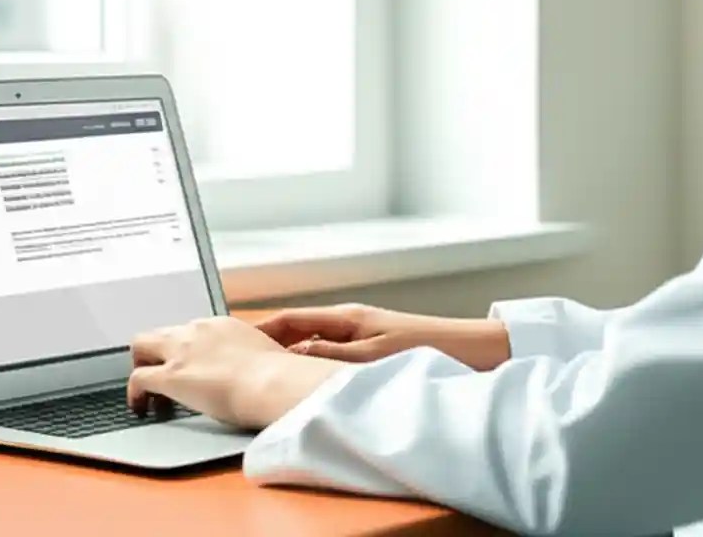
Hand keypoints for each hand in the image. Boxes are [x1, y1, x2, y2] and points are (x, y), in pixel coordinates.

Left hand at [128, 317, 345, 429]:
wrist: (272, 382)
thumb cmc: (281, 376)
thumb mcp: (270, 357)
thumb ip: (259, 360)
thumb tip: (269, 374)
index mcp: (224, 325)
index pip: (194, 331)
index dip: (187, 349)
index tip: (192, 365)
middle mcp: (198, 331)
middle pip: (162, 332)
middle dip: (156, 351)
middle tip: (160, 374)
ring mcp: (181, 351)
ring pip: (142, 346)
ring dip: (142, 366)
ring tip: (147, 393)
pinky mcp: (170, 376)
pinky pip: (138, 379)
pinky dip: (135, 394)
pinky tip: (141, 408)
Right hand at [256, 304, 511, 371]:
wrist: (470, 350)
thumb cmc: (426, 348)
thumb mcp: (371, 357)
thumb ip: (329, 355)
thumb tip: (292, 352)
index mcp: (345, 318)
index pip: (288, 320)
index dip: (259, 331)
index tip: (232, 341)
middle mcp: (349, 323)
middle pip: (296, 332)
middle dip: (269, 345)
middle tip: (239, 361)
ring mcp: (359, 335)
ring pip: (312, 347)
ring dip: (291, 358)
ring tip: (265, 374)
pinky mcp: (371, 351)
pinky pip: (329, 357)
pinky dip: (312, 366)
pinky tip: (307, 383)